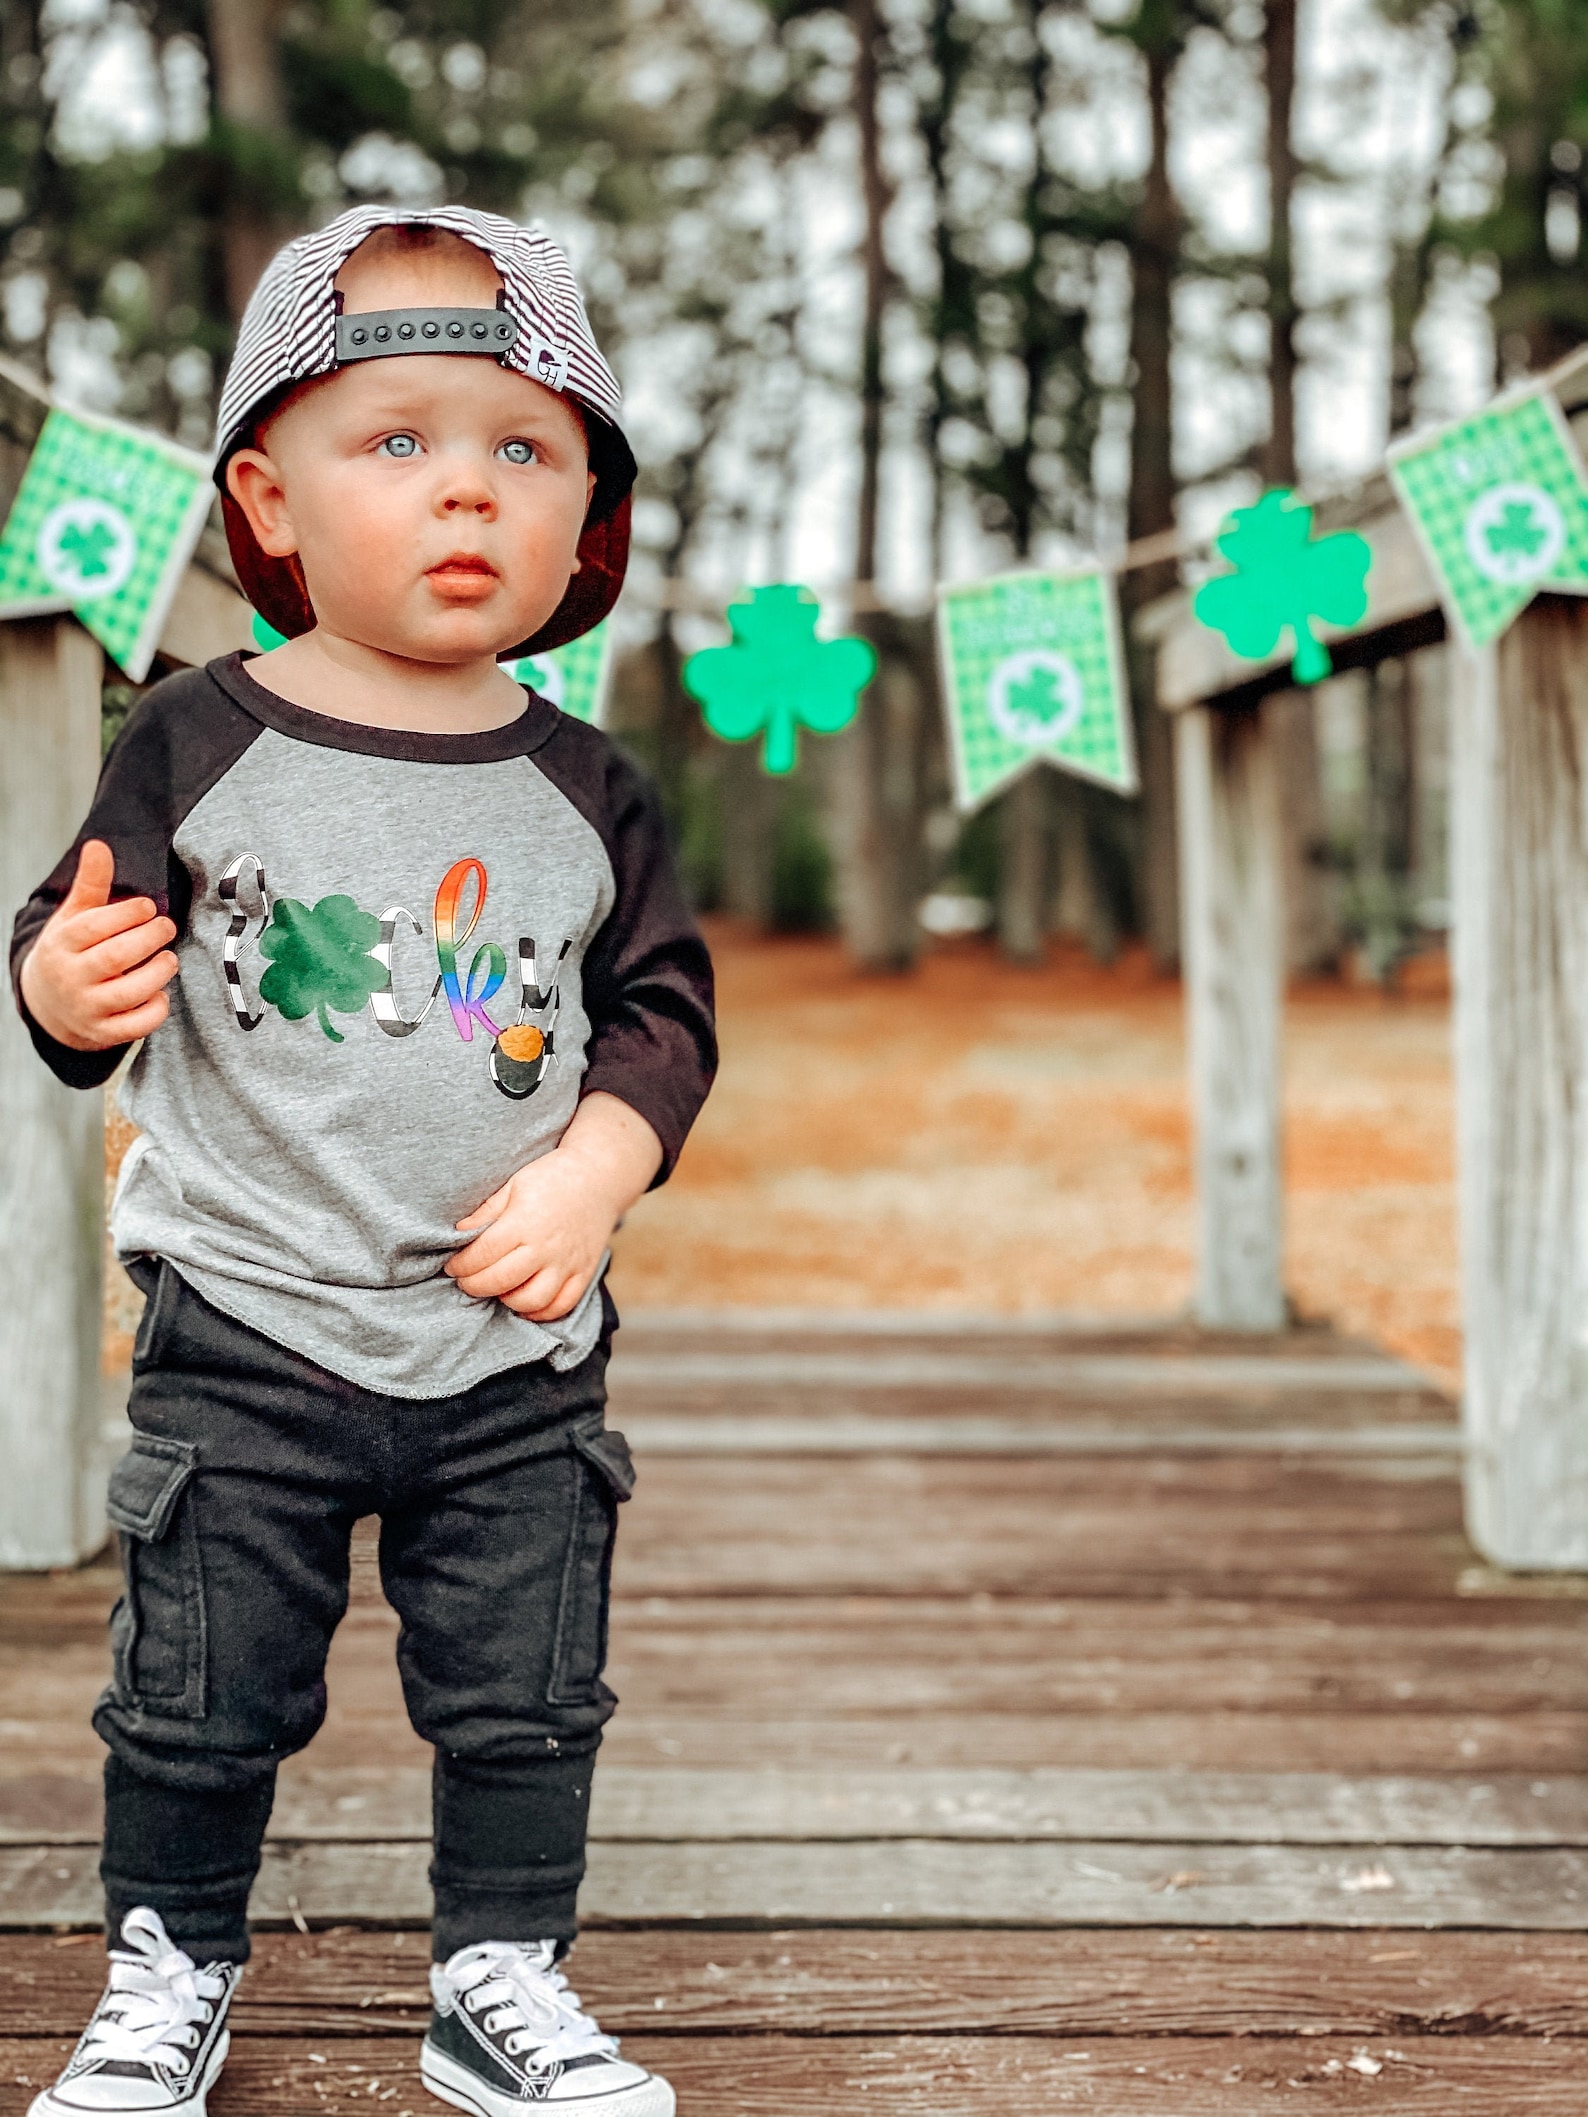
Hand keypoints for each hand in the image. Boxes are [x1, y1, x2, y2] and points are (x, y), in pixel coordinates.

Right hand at [19, 841, 178, 1051]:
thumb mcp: (74, 917)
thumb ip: (91, 884)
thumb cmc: (71, 951)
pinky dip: (154, 1010)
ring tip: (170, 958)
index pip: (93, 927)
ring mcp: (87, 1008)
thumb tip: (98, 845)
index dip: (126, 914)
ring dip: (157, 973)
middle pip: (114, 958)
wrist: (48, 1004)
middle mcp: (71, 978)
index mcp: (61, 945)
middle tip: (168, 927)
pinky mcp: (103, 1032)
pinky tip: (160, 992)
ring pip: (128, 993)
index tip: (148, 907)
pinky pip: (134, 1027)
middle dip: (148, 940)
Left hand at [445, 1092, 662, 1320]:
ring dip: (506, 1300)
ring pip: (531, 1301)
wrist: (599, 1177)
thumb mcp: (514, 1184)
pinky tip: (525, 1302)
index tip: (453, 1266)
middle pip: (500, 1281)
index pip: (482, 1255)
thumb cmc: (552, 1178)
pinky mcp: (583, 1273)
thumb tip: (458, 1234)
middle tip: (466, 1280)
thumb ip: (486, 1212)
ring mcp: (567, 1263)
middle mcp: (546, 1247)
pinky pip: (561, 1306)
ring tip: (498, 1288)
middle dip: (475, 1285)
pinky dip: (540, 1312)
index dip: (461, 1265)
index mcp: (524, 1222)